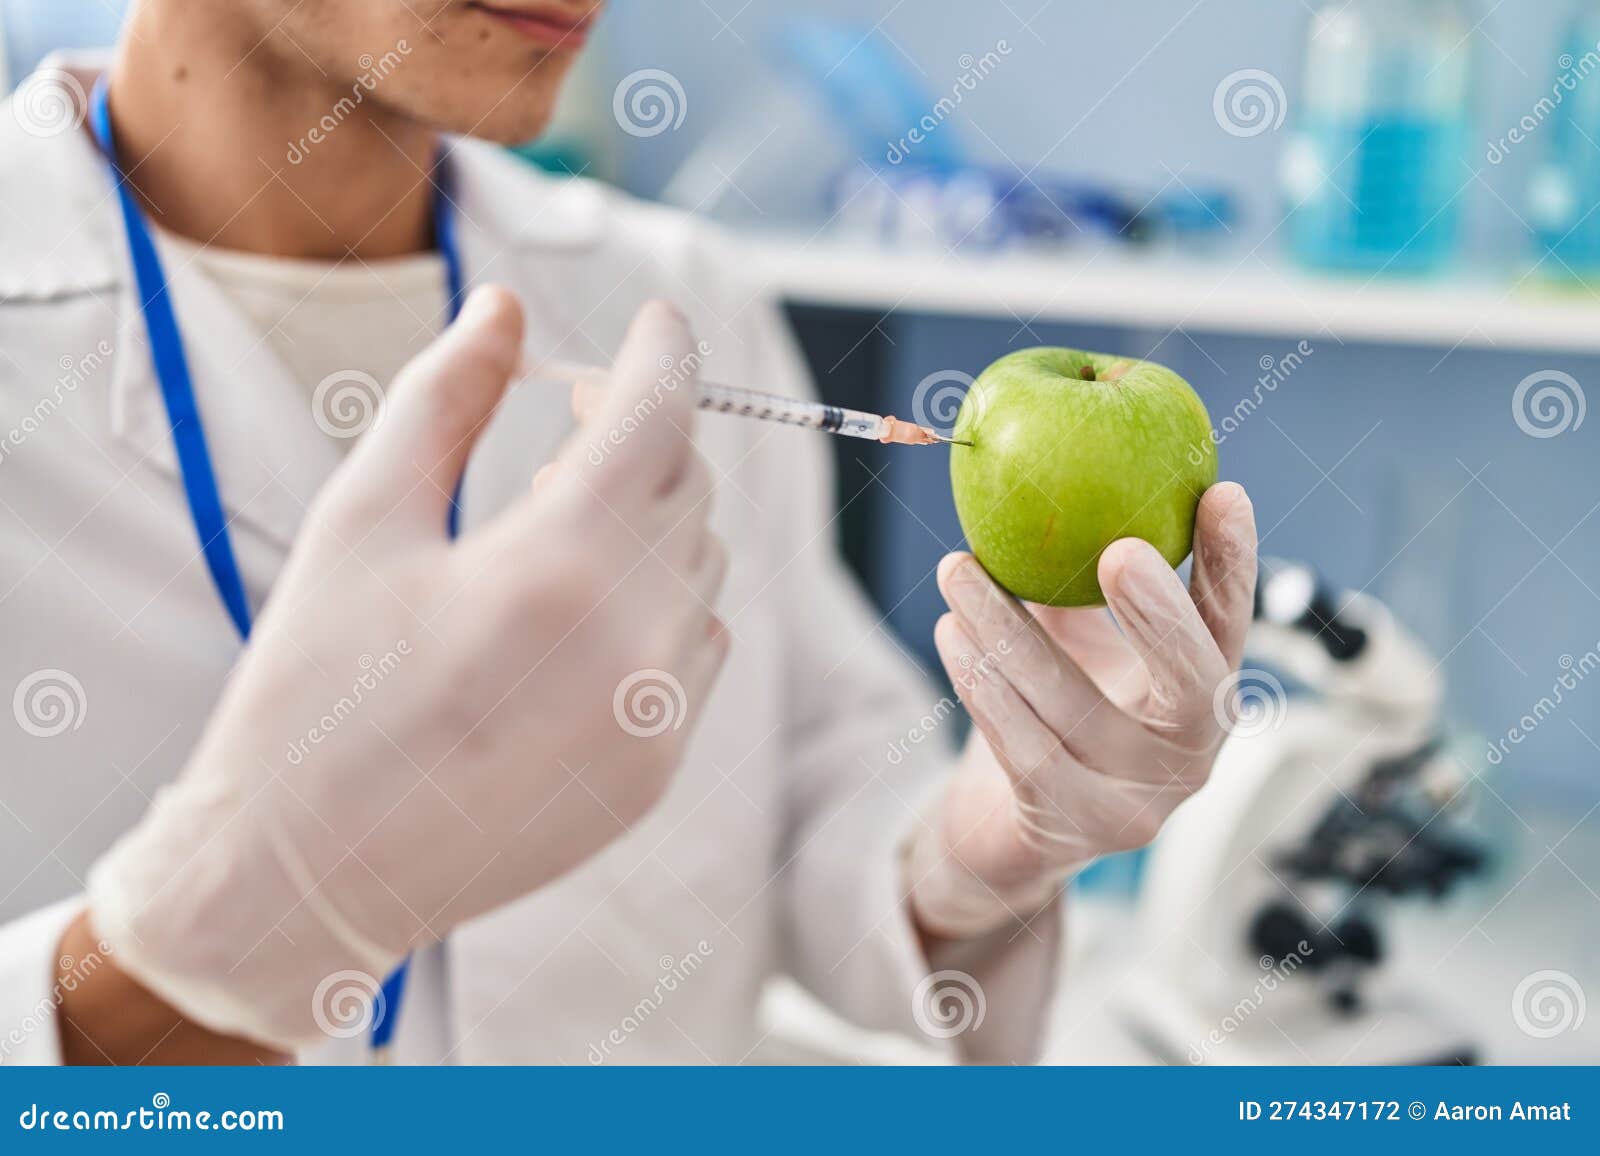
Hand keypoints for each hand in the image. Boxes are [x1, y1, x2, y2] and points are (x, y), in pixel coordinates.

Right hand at [87, 289, 728, 1048]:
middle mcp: (634, 644)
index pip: (658, 417)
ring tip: (553, 524)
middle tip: (573, 421)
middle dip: (644, 435)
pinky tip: (580, 612)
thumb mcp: (362, 523)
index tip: (656, 322)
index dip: (663, 352)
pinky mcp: (657, 771)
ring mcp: (658, 718)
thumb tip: (506, 308)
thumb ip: (447, 399)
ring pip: (702, 566)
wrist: (305, 877)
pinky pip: (701, 646)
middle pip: (689, 487)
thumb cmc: (311, 691)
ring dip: (650, 519)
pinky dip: (663, 602)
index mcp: (557, 568)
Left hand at [907, 483, 1256, 936]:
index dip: (1233, 564)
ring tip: (957, 569)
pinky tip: (951, 633)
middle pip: (1193, 682)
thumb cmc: (1059, 707)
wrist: (1015, 829)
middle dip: (1160, 614)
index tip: (1222, 492)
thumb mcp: (1084, 642)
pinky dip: (981, 684)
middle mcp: (1188, 756)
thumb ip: (1085, 577)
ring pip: (1074, 707)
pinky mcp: (1067, 824)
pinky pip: (1021, 745)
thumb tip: (1066, 464)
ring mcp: (1133, 802)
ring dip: (1007, 629)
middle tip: (1118, 550)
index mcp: (1207, 698)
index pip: (1231, 626)